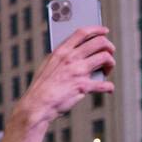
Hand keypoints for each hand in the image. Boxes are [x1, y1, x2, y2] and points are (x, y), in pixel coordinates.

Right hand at [0, 25, 114, 141]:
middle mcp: (68, 60)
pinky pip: (102, 84)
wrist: (31, 113)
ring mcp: (76, 73)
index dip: (96, 29)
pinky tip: (106, 91)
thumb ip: (59, 65)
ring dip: (110, 65)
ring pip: (104, 59)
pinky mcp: (81, 88)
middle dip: (108, 48)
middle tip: (108, 57)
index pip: (80, 33)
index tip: (104, 31)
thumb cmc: (37, 97)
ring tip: (107, 73)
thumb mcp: (46, 74)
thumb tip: (69, 61)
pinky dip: (107, 87)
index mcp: (58, 54)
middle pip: (98, 43)